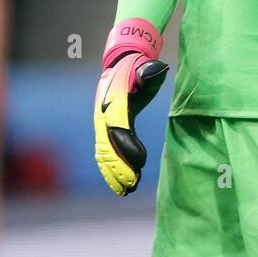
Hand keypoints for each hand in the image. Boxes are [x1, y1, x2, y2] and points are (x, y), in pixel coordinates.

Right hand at [94, 18, 168, 195]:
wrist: (119, 65)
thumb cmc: (136, 67)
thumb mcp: (143, 66)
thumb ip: (148, 71)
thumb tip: (156, 70)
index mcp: (112, 100)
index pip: (117, 127)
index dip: (126, 146)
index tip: (140, 163)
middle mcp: (102, 115)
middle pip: (107, 145)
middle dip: (118, 167)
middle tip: (132, 186)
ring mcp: (101, 124)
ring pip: (103, 153)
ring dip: (113, 173)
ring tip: (127, 191)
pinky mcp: (105, 131)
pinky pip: (105, 153)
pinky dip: (110, 170)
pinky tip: (121, 185)